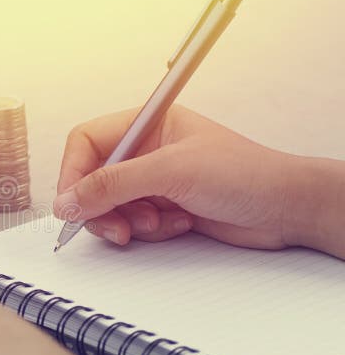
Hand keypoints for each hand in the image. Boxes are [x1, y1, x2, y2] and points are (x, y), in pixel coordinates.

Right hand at [53, 104, 344, 255]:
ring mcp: (153, 181)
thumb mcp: (171, 171)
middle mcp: (145, 151)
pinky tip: (178, 224)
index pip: (87, 142)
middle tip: (116, 226)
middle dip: (102, 206)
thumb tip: (68, 200)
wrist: (286, 209)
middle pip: (93, 179)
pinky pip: (133, 223)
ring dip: (128, 221)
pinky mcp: (163, 208)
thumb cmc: (245, 174)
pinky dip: (149, 230)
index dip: (74, 172)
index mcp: (146, 125)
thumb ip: (114, 184)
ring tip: (157, 223)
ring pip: (110, 207)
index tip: (71, 203)